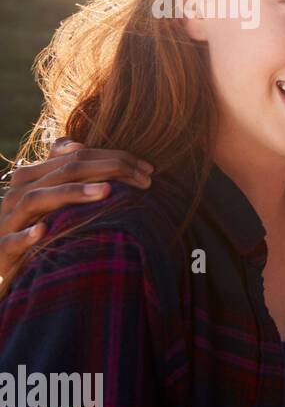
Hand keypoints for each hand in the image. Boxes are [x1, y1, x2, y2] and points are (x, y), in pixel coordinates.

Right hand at [0, 138, 153, 286]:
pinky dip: (27, 236)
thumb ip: (60, 169)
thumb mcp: (47, 197)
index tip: (148, 169)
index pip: (75, 157)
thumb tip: (76, 145)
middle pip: (62, 172)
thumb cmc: (31, 225)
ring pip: (36, 199)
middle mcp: (18, 194)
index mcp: (32, 178)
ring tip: (107, 191)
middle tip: (142, 178)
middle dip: (106, 170)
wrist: (0, 260)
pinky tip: (44, 231)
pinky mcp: (2, 249)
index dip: (113, 159)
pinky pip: (13, 240)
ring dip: (72, 194)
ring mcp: (8, 220)